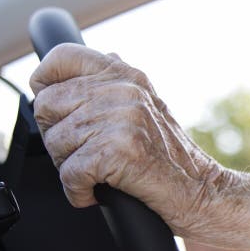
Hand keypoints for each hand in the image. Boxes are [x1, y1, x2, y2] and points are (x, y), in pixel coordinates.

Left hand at [29, 44, 237, 241]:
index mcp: (127, 75)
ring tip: (102, 172)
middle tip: (88, 152)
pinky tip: (98, 190)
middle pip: (46, 106)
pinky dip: (78, 191)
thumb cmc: (171, 160)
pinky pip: (69, 174)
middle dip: (58, 137)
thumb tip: (68, 73)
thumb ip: (112, 87)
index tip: (56, 109)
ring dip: (71, 168)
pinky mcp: (119, 150)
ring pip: (55, 143)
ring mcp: (122, 118)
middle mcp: (124, 90)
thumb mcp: (146, 108)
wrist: (204, 192)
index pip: (61, 58)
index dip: (46, 84)